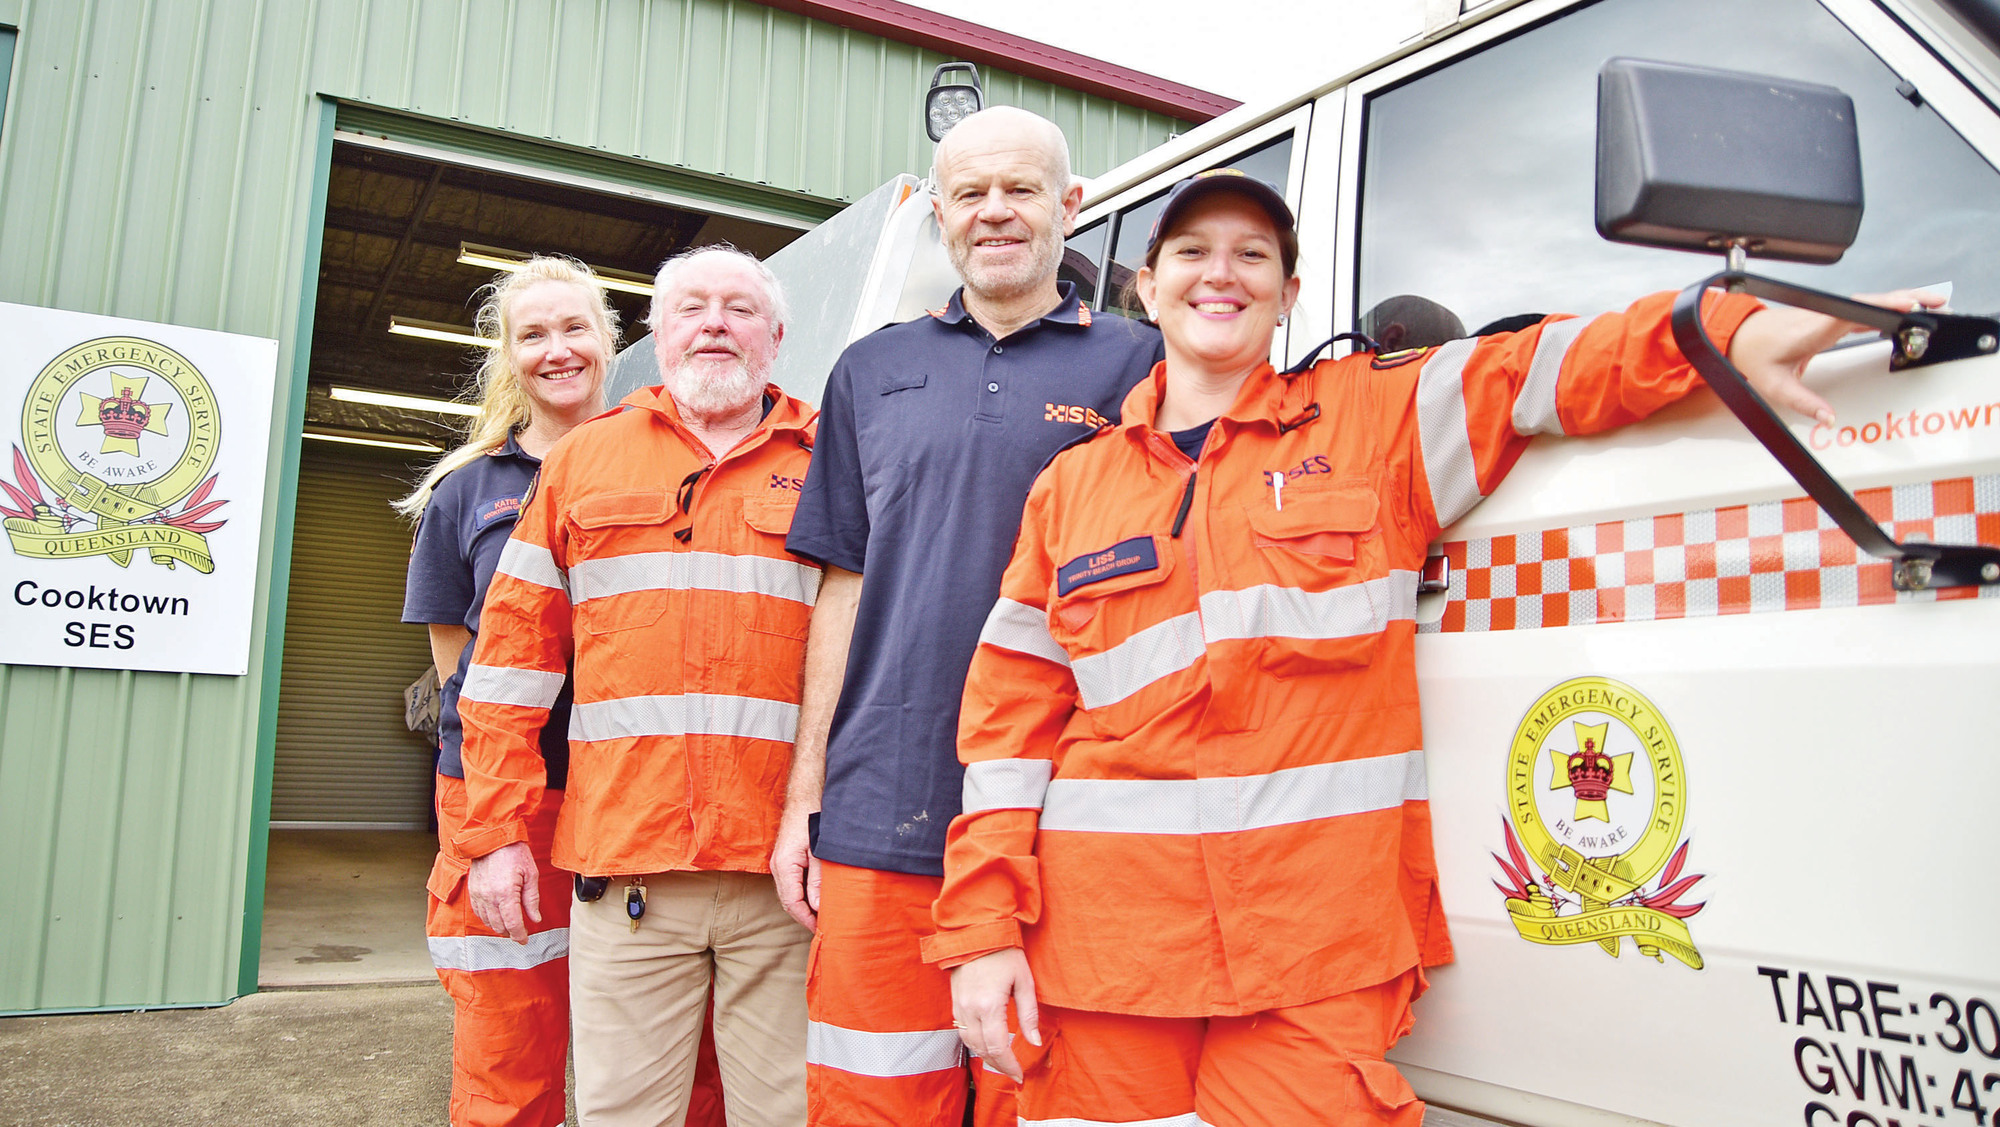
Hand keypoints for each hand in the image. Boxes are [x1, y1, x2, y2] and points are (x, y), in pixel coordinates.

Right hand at [467, 842, 539, 941]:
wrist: (492, 838)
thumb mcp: (531, 874)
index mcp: (506, 893)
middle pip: (499, 926)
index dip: (519, 935)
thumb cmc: (514, 853)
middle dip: (510, 933)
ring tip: (509, 926)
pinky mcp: (473, 891)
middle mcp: (489, 897)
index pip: (512, 924)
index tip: (524, 940)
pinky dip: (488, 919)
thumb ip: (532, 899)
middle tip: (519, 934)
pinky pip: (479, 913)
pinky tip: (496, 917)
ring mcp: (479, 895)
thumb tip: (535, 919)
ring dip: (499, 927)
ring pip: (488, 922)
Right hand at [771, 809, 820, 931]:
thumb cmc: (812, 819)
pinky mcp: (785, 860)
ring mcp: (779, 863)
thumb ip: (818, 880)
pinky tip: (815, 899)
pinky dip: (801, 895)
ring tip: (821, 917)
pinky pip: (791, 884)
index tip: (820, 930)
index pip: (792, 903)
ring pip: (788, 894)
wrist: (804, 797)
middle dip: (804, 916)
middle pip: (788, 901)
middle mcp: (777, 867)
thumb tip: (818, 906)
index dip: (806, 919)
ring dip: (803, 907)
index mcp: (784, 866)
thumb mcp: (819, 852)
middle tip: (824, 927)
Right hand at [949, 948, 1040, 1082]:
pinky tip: (986, 1044)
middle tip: (1012, 1073)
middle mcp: (971, 1009)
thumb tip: (1035, 1042)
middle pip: (982, 1050)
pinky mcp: (955, 1002)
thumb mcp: (1024, 981)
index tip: (1019, 1075)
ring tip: (1001, 1062)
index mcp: (989, 1005)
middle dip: (998, 1065)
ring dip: (985, 1056)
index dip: (1009, 1065)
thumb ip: (1029, 1014)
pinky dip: (974, 1042)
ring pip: (969, 1043)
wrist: (977, 932)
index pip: (997, 1047)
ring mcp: (960, 1006)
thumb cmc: (1004, 953)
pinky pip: (962, 1030)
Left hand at [1726, 288, 1945, 424]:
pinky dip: (1884, 309)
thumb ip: (1804, 403)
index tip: (1905, 305)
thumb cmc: (1753, 356)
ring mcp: (1826, 314)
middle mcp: (1821, 317)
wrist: (1737, 336)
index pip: (1850, 314)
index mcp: (1811, 329)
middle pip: (1866, 304)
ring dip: (1897, 301)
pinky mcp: (1828, 317)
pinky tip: (1903, 312)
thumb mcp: (1775, 386)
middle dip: (1900, 300)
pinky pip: (1860, 310)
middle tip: (1933, 302)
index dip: (1879, 307)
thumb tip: (1828, 417)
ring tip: (1929, 303)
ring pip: (1867, 304)